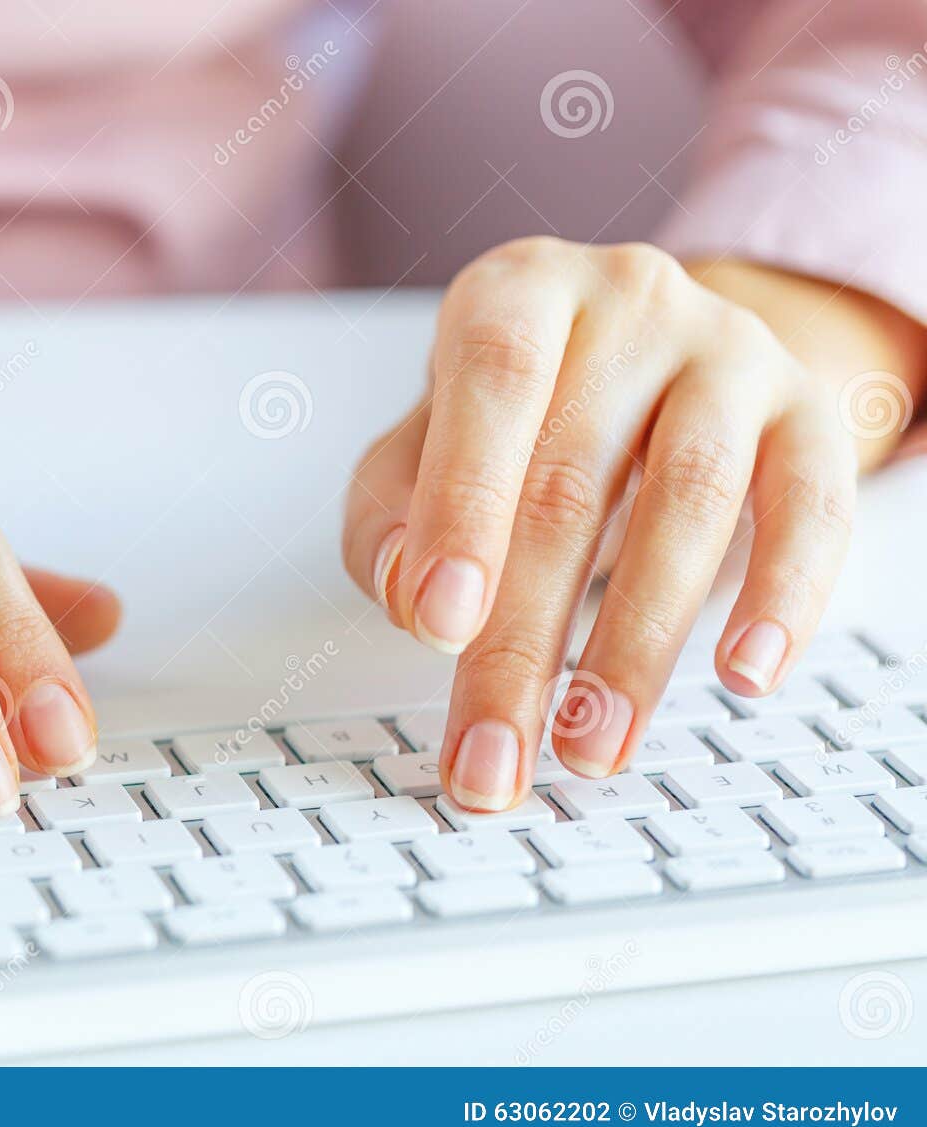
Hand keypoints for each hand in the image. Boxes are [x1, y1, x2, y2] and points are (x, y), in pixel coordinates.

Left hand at [342, 238, 920, 810]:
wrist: (649, 352)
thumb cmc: (509, 418)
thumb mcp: (420, 449)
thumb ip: (390, 519)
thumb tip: (409, 594)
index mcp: (515, 294)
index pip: (491, 388)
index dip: (463, 507)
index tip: (438, 627)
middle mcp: (627, 303)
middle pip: (572, 481)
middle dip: (524, 642)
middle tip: (494, 755)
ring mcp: (729, 350)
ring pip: (689, 502)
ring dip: (637, 646)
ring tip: (594, 747)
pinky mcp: (808, 413)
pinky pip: (812, 507)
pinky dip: (782, 597)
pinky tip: (745, 675)